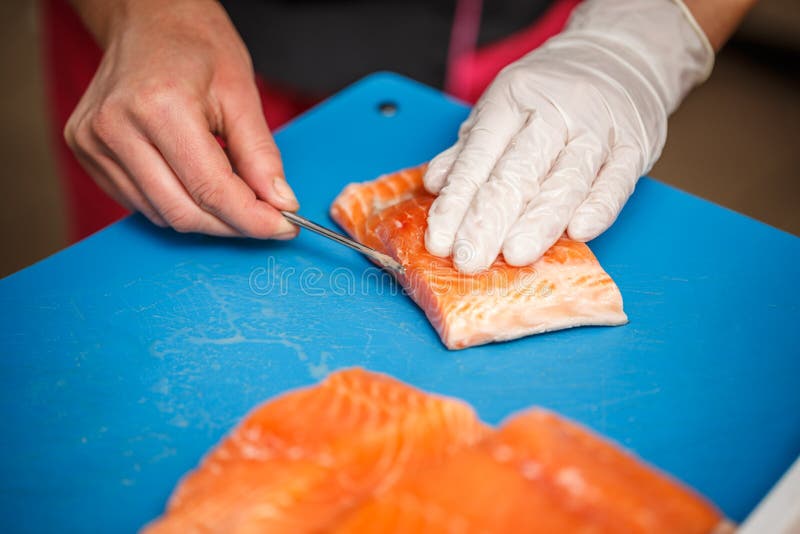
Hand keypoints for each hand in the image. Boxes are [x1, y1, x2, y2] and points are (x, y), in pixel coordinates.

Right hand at [65, 0, 298, 237]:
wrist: (147, 20)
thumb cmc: (195, 46)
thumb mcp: (242, 93)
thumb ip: (260, 155)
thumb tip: (279, 204)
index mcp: (159, 107)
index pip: (211, 189)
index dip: (252, 218)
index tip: (283, 226)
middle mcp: (116, 128)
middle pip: (184, 211)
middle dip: (232, 224)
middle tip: (266, 218)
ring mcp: (93, 143)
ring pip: (162, 214)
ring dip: (206, 218)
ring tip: (234, 195)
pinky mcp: (86, 153)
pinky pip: (140, 202)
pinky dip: (177, 204)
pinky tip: (196, 183)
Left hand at [424, 0, 712, 272]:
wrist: (618, 55)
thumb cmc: (549, 93)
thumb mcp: (501, 108)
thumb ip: (468, 150)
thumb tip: (434, 184)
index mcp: (512, 98)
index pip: (479, 156)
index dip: (457, 202)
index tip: (440, 241)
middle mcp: (556, 110)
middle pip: (519, 171)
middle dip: (490, 220)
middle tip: (470, 259)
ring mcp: (598, 128)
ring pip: (566, 180)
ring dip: (539, 222)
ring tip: (515, 256)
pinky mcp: (635, 146)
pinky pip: (616, 182)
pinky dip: (598, 208)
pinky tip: (578, 233)